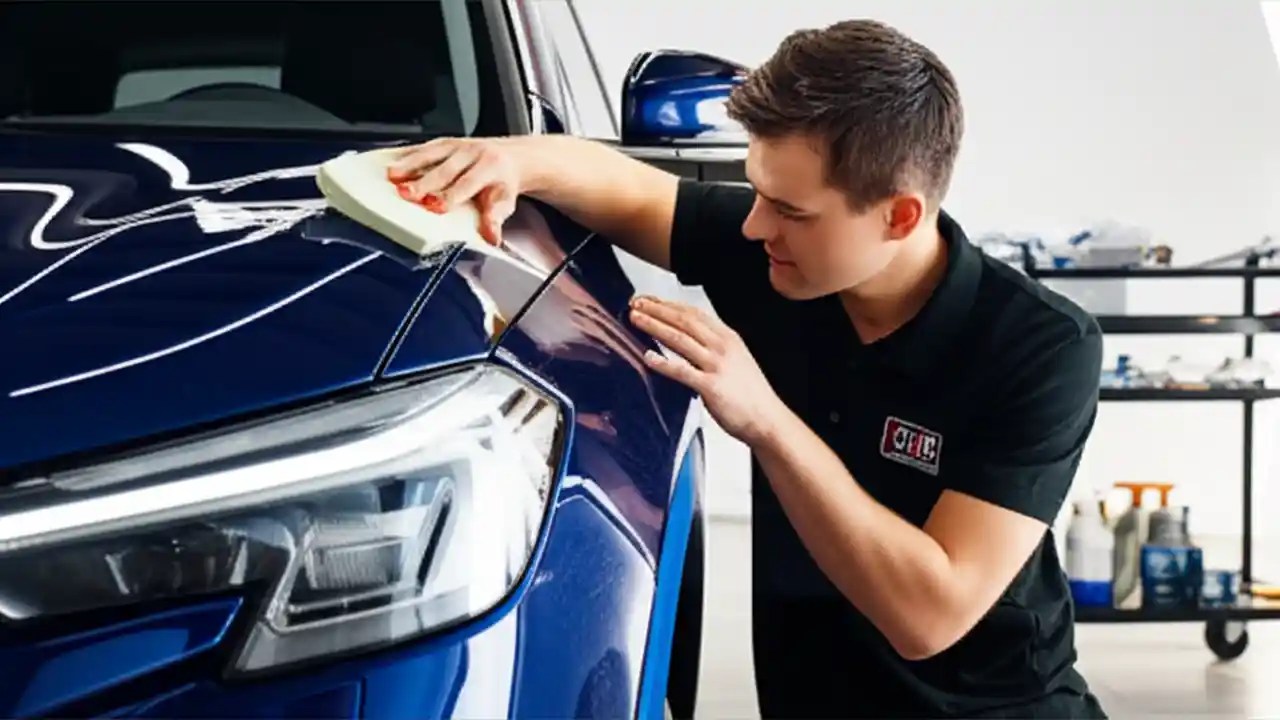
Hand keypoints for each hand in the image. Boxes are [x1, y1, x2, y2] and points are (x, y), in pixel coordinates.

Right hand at [387, 137, 519, 245]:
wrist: (510, 156)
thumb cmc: (501, 182)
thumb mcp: (505, 201)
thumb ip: (495, 219)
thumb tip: (492, 237)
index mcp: (489, 167)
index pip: (467, 183)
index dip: (450, 195)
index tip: (435, 207)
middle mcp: (471, 153)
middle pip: (444, 169)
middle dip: (424, 182)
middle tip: (406, 193)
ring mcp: (455, 145)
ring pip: (430, 154)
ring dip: (409, 165)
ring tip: (392, 175)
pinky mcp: (442, 142)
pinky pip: (422, 147)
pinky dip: (405, 154)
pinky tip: (390, 160)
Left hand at [629, 295, 787, 444]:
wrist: (768, 420)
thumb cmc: (751, 394)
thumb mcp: (736, 359)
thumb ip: (713, 347)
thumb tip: (688, 339)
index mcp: (728, 338)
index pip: (694, 313)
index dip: (668, 304)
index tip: (649, 300)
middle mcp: (722, 347)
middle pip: (684, 320)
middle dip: (657, 309)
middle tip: (636, 303)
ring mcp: (716, 365)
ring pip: (680, 339)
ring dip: (655, 327)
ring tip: (636, 319)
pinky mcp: (711, 386)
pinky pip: (682, 371)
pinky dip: (663, 362)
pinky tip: (648, 357)